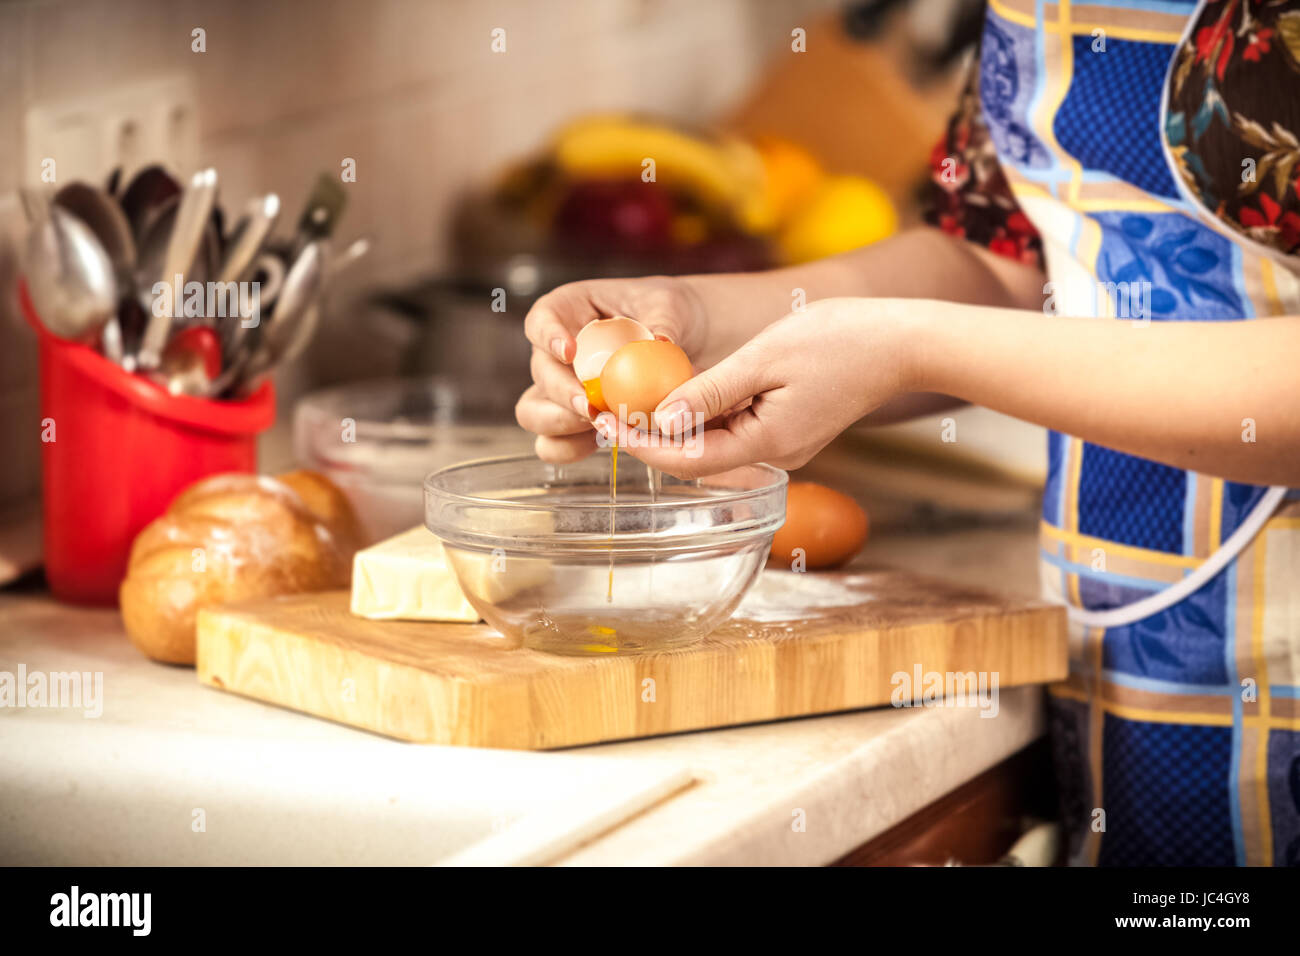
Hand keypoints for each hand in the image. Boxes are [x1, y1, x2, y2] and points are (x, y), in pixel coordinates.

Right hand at [516, 276, 707, 461]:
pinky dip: (571, 448)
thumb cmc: (670, 312)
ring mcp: (561, 389)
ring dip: (561, 424)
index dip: (547, 336)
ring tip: (600, 425)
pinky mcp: (573, 422)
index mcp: (569, 311)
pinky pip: (552, 443)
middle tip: (592, 407)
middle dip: (561, 393)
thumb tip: (660, 340)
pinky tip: (602, 442)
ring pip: (532, 412)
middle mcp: (556, 352)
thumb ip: (663, 321)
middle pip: (539, 372)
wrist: (687, 343)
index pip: (541, 320)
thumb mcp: (671, 306)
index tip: (568, 351)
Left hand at [595, 298, 913, 477]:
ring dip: (674, 428)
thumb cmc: (840, 340)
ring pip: (713, 446)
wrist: (903, 342)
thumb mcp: (764, 358)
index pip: (686, 459)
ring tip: (630, 402)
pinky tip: (679, 395)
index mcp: (767, 443)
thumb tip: (661, 417)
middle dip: (649, 438)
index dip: (640, 444)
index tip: (604, 424)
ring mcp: (784, 445)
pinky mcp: (789, 429)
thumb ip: (710, 391)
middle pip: (696, 459)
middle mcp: (775, 455)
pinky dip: (703, 418)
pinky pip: (735, 432)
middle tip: (606, 413)